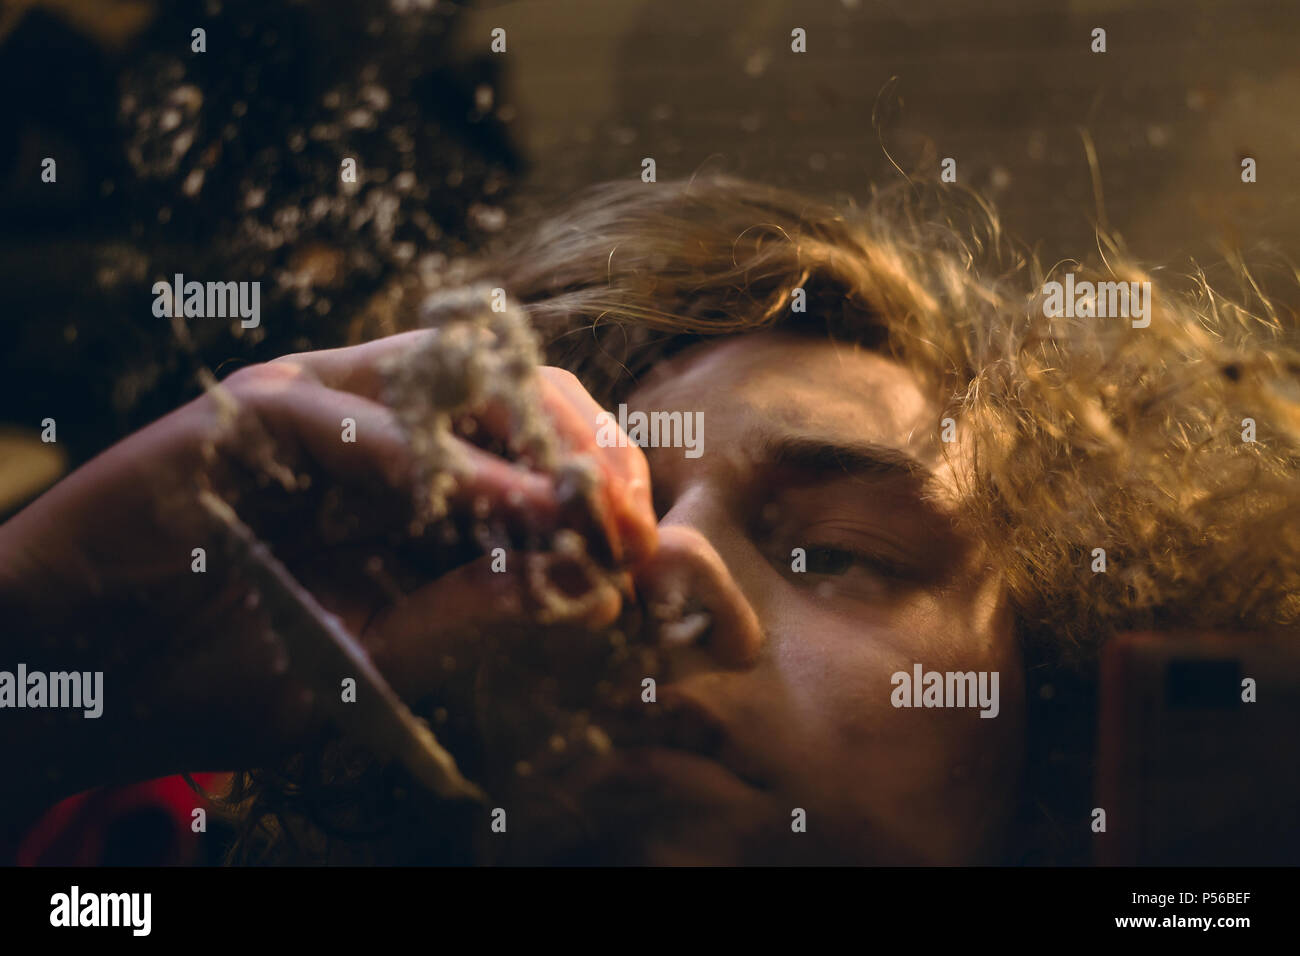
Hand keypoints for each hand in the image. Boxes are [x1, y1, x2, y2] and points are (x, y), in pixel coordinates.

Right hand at [0, 329, 655, 817]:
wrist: (85, 675)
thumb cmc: (229, 669)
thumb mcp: (373, 659)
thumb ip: (472, 616)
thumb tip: (592, 588)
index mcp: (418, 484)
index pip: (535, 449)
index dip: (599, 482)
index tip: (646, 542)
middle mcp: (377, 431)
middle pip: (510, 392)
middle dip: (583, 445)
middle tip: (629, 514)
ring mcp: (313, 411)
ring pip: (442, 375)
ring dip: (521, 433)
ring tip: (582, 497)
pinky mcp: (243, 415)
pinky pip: (341, 416)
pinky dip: (414, 454)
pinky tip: (482, 500)